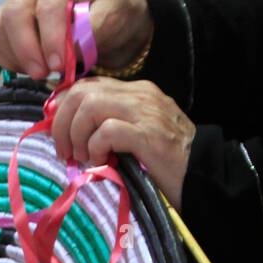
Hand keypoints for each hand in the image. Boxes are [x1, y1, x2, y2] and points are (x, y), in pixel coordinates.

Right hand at [0, 0, 152, 78]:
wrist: (108, 15)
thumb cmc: (113, 11)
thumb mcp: (114, 16)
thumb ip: (91, 32)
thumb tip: (67, 52)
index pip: (46, 7)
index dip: (50, 39)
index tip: (58, 65)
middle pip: (13, 15)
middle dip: (26, 49)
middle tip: (42, 74)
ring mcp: (16, 2)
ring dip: (15, 57)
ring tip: (41, 72)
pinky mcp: (7, 24)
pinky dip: (8, 60)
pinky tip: (31, 68)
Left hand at [50, 77, 194, 204]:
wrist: (204, 177)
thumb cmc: (166, 162)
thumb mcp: (136, 136)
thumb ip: (110, 126)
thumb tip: (72, 133)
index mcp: (136, 92)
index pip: (88, 85)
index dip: (64, 107)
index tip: (58, 132)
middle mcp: (140, 95)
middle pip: (82, 92)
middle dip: (63, 123)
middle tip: (65, 151)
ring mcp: (145, 112)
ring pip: (90, 106)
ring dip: (77, 135)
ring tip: (82, 158)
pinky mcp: (149, 135)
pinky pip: (107, 131)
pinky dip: (95, 148)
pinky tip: (100, 163)